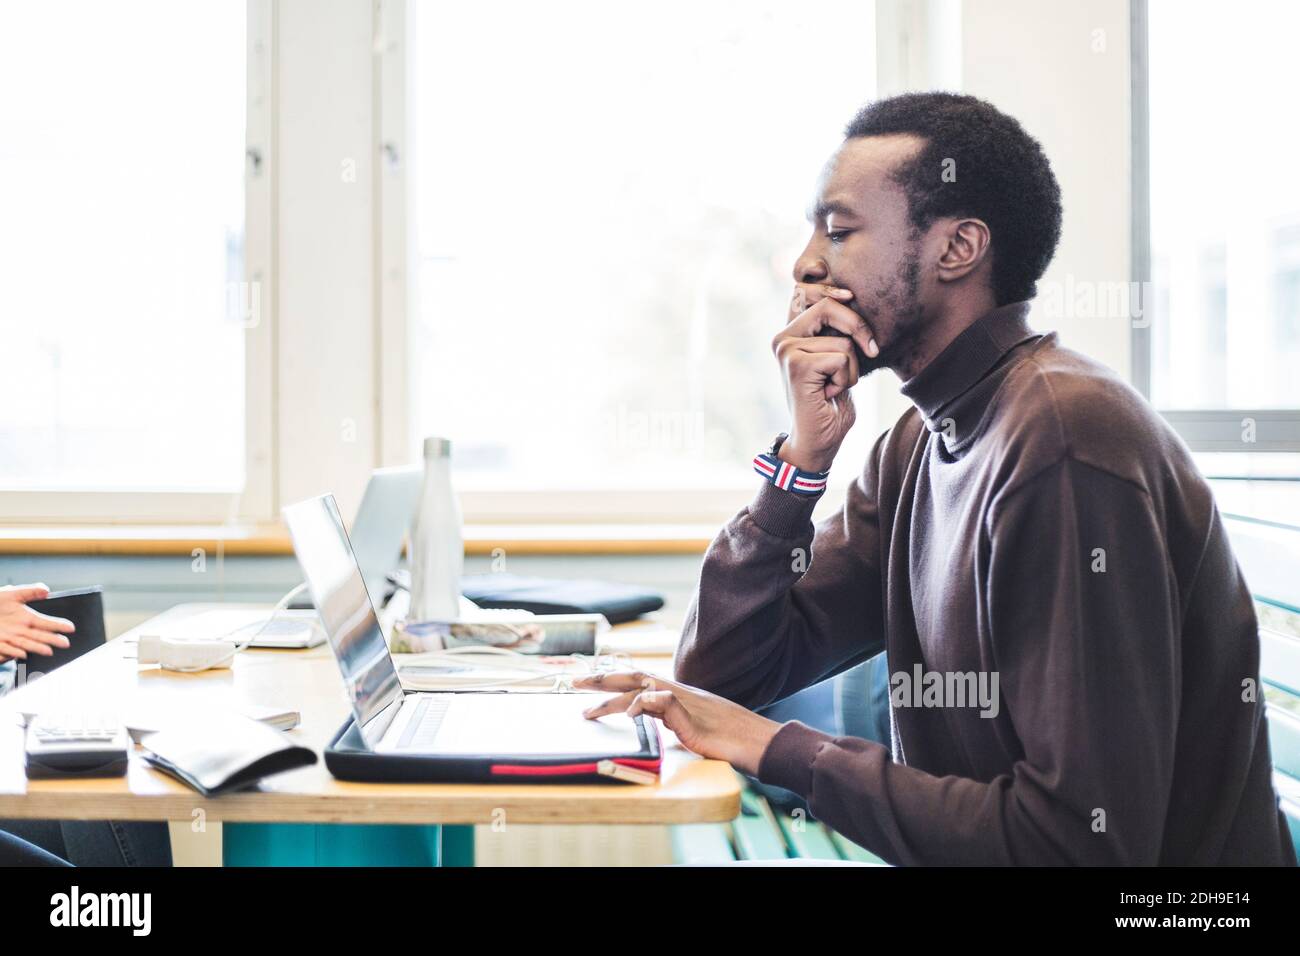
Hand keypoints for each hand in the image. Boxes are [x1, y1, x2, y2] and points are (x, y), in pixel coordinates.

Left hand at [0, 584, 73, 662]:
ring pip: (26, 644)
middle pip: (39, 636)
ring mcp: (10, 638)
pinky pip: (7, 649)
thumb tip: (46, 590)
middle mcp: (20, 630)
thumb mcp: (11, 593)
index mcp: (26, 618)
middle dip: (52, 640)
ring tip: (48, 651)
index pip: (45, 622)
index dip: (58, 625)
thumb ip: (29, 591)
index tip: (70, 627)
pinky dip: (14, 652)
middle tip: (65, 643)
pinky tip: (23, 654)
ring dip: (37, 648)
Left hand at [574, 670, 781, 775]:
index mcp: (680, 695)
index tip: (591, 682)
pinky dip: (643, 704)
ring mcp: (687, 702)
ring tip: (588, 709)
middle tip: (574, 682)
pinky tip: (629, 713)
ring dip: (612, 698)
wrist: (765, 744)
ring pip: (642, 688)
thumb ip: (674, 724)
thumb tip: (652, 727)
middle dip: (602, 679)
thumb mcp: (696, 731)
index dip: (615, 680)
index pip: (641, 680)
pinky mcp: (694, 717)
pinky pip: (664, 702)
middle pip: (635, 677)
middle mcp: (681, 693)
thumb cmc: (736, 741)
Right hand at [771, 283, 877, 472]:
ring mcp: (787, 350)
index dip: (837, 293)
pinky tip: (829, 394)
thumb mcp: (836, 362)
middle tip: (871, 350)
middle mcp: (783, 338)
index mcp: (790, 335)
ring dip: (851, 369)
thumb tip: (853, 303)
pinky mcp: (796, 365)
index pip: (816, 297)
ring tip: (833, 387)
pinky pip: (841, 357)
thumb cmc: (830, 405)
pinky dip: (846, 379)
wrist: (816, 443)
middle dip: (857, 326)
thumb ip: (837, 336)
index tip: (852, 297)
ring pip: (843, 341)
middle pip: (829, 306)